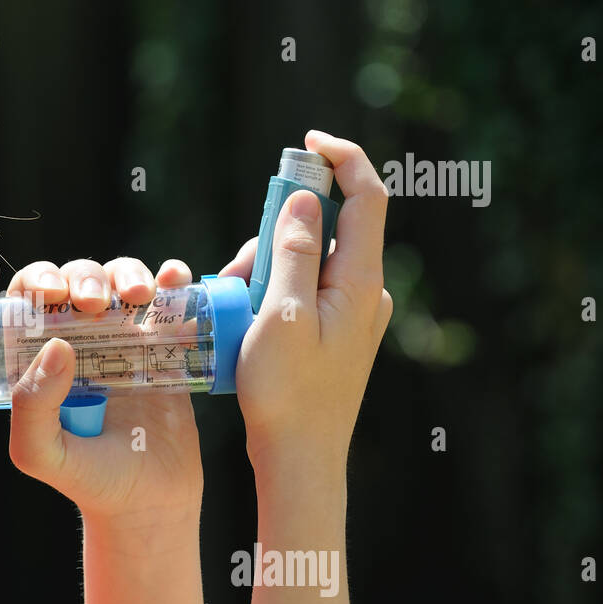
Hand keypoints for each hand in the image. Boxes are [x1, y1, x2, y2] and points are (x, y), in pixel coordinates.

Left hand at [4, 257, 203, 531]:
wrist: (149, 503)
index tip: (52, 293)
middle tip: (95, 304)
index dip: (38, 281)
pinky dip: (174, 280)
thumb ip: (32, 406)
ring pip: (123, 280)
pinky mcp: (168, 346)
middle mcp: (81, 339)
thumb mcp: (41, 453)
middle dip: (86, 278)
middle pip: (79, 280)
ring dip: (129, 273)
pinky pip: (171, 300)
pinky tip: (175, 281)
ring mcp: (126, 339)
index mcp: (40, 356)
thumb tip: (56, 344)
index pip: (29, 299)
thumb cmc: (87, 479)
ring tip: (138, 297)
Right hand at [216, 130, 392, 466]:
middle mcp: (366, 291)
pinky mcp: (335, 333)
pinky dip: (270, 293)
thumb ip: (292, 252)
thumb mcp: (281, 315)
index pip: (367, 198)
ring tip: (235, 311)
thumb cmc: (288, 393)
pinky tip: (246, 326)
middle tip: (236, 271)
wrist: (301, 460)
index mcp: (361, 281)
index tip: (306, 143)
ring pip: (306, 262)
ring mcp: (352, 314)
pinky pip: (301, 292)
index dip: (342, 159)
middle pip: (324, 229)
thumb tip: (303, 197)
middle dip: (274, 233)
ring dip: (265, 269)